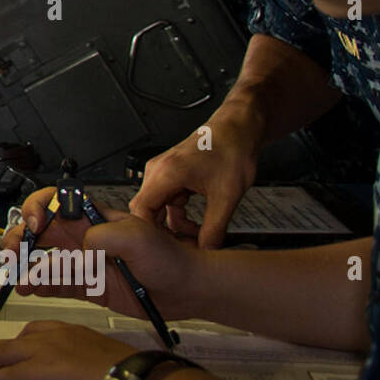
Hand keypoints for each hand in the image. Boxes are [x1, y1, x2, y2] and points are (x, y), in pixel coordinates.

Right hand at [7, 187, 203, 321]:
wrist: (186, 290)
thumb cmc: (169, 257)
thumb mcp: (138, 236)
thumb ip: (104, 236)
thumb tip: (80, 247)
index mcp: (92, 218)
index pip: (55, 203)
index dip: (37, 208)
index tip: (34, 224)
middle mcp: (83, 238)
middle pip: (40, 232)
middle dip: (20, 238)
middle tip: (14, 253)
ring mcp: (84, 263)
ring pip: (43, 259)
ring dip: (25, 265)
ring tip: (16, 277)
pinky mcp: (88, 287)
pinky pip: (57, 284)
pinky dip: (39, 286)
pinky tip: (28, 288)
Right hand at [129, 104, 262, 247]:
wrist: (240, 128)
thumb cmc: (232, 148)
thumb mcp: (227, 195)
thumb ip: (214, 228)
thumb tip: (207, 251)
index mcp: (165, 173)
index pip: (140, 211)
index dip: (150, 235)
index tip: (165, 250)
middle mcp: (158, 171)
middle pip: (147, 211)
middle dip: (166, 232)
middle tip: (188, 247)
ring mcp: (163, 173)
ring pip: (159, 209)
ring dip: (177, 224)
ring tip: (201, 235)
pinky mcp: (172, 176)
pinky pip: (168, 202)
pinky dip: (180, 215)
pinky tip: (200, 222)